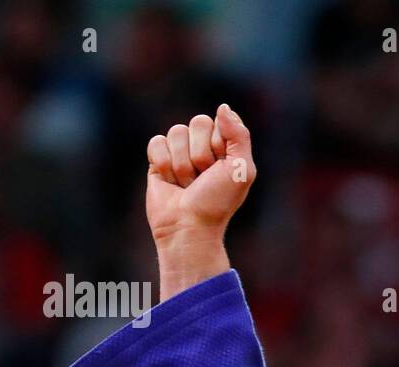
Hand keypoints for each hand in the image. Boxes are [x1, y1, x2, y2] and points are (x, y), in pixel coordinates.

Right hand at [146, 105, 256, 298]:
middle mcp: (203, 147)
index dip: (218, 145)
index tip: (220, 168)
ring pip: (176, 132)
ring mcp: (180, 153)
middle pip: (197, 123)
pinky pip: (156, 142)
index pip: (219, 122)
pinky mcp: (158, 161)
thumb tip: (223, 107)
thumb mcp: (242, 170)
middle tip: (203, 178)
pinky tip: (170, 182)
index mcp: (226, 148)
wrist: (189, 227)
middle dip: (200, 154)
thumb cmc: (218, 202)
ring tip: (187, 184)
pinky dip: (163, 163)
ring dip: (182, 163)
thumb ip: (239, 135)